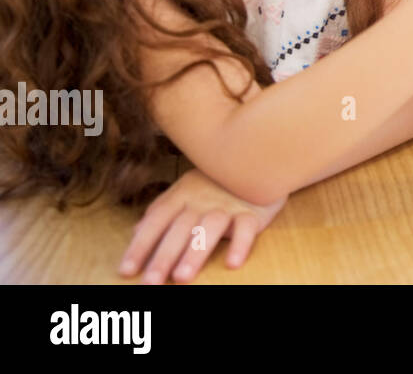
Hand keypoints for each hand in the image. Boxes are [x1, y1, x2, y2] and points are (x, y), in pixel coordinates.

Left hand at [119, 168, 285, 283]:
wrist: (258, 157)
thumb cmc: (218, 180)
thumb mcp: (186, 188)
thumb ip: (162, 209)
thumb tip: (136, 231)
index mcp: (183, 194)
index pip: (156, 221)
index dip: (140, 245)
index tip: (126, 271)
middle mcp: (203, 199)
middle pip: (180, 228)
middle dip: (164, 256)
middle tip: (150, 282)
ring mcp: (229, 205)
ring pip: (210, 227)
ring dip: (195, 252)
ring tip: (182, 277)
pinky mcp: (254, 211)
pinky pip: (247, 227)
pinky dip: (240, 244)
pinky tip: (232, 263)